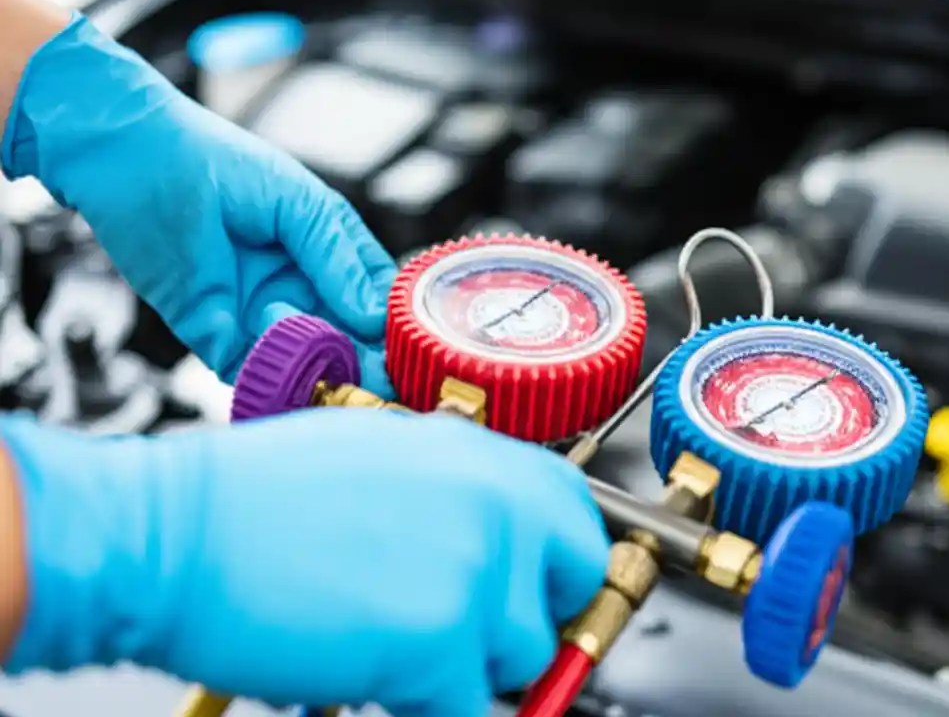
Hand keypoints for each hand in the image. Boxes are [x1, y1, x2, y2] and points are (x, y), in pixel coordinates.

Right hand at [0, 410, 608, 714]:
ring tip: (391, 643)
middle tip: (467, 630)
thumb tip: (492, 543)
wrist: (175, 535)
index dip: (555, 558)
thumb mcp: (378, 458)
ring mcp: (477, 574)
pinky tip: (373, 675)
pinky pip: (470, 707)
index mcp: (479, 454)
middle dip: (527, 614)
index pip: (576, 511)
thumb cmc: (250, 498)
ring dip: (467, 664)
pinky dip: (428, 706)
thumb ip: (452, 495)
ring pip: (524, 655)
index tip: (537, 587)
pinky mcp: (443, 645)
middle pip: (574, 583)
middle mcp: (495, 503)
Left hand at [1, 15, 396, 393]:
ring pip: (310, 362)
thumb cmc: (208, 163)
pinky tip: (286, 366)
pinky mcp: (218, 339)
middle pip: (350, 341)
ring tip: (320, 354)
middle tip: (377, 377)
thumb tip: (376, 315)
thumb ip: (337, 257)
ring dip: (322, 369)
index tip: (407, 347)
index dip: (394, 325)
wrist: (124, 161)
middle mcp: (301, 289)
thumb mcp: (296, 203)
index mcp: (329, 252)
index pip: (378, 300)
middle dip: (365, 362)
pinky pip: (258, 374)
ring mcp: (261, 317)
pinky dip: (276, 380)